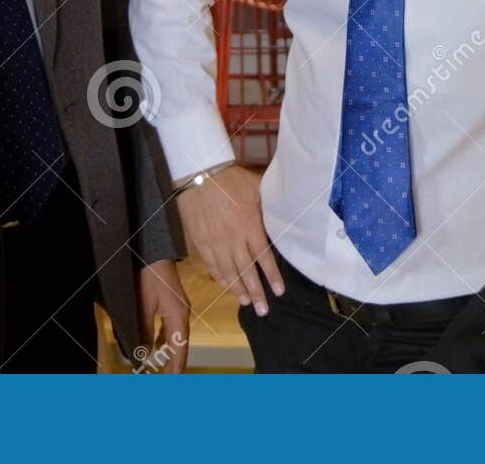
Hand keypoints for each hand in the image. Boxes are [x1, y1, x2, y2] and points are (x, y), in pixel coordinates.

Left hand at [136, 259, 190, 372]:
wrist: (153, 253)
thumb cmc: (148, 278)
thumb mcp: (144, 306)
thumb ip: (145, 331)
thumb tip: (146, 354)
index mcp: (178, 317)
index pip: (179, 348)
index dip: (175, 367)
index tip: (172, 382)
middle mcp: (182, 314)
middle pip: (181, 344)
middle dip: (175, 363)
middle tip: (168, 380)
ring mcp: (179, 308)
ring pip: (176, 336)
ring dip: (170, 352)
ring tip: (163, 368)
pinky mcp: (173, 303)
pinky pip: (171, 327)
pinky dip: (166, 339)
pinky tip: (158, 345)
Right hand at [175, 165, 283, 315]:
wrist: (200, 174)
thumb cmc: (232, 179)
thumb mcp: (257, 189)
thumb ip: (269, 207)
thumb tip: (284, 217)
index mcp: (250, 225)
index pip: (264, 257)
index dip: (272, 276)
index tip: (279, 292)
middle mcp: (234, 238)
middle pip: (247, 271)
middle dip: (256, 292)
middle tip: (263, 310)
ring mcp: (215, 242)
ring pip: (228, 272)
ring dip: (238, 290)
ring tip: (246, 303)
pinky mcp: (201, 242)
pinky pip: (211, 265)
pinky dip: (219, 277)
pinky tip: (225, 286)